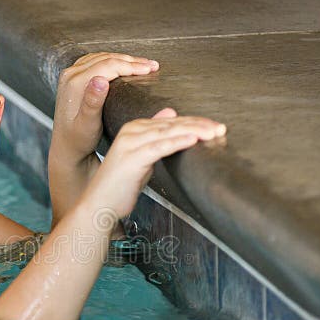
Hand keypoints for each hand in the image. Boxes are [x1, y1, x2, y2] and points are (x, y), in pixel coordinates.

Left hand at [52, 52, 159, 162]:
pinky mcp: (72, 78)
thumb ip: (93, 102)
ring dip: (124, 59)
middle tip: (152, 65)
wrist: (66, 146)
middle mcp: (70, 75)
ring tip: (143, 64)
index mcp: (75, 84)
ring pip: (101, 58)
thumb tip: (100, 79)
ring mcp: (70, 75)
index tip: (150, 69)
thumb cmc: (79, 139)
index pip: (108, 66)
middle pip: (106, 59)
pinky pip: (95, 61)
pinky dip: (112, 60)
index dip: (131, 66)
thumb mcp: (87, 124)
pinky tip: (124, 64)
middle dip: (132, 61)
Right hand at [82, 111, 225, 219]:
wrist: (99, 205)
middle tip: (220, 128)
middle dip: (198, 125)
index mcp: (134, 129)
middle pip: (171, 124)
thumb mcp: (141, 158)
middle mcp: (131, 131)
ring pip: (168, 132)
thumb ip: (156, 139)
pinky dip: (177, 142)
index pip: (170, 121)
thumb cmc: (120, 187)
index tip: (214, 127)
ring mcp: (131, 143)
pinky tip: (193, 139)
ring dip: (193, 131)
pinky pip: (160, 147)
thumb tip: (171, 114)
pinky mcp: (132, 157)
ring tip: (214, 132)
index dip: (194, 122)